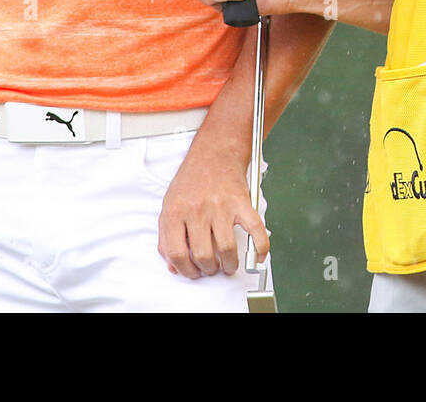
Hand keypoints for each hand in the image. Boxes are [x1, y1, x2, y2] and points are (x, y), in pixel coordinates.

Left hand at [157, 135, 268, 277]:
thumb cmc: (192, 180)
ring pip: (227, 249)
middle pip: (203, 255)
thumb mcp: (169, 205)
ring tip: (228, 264)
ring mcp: (221, 206)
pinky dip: (260, 247)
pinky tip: (258, 255)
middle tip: (212, 268)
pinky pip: (255, 230)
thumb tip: (173, 265)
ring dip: (229, 264)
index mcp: (176, 212)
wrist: (214, 153)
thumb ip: (166, 237)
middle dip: (209, 269)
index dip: (186, 271)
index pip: (178, 254)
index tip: (194, 273)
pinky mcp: (241, 202)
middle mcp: (198, 209)